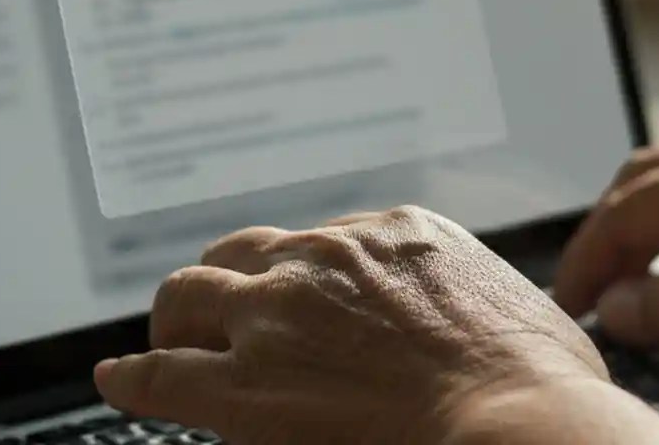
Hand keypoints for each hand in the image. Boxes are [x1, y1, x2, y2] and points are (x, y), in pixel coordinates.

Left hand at [93, 206, 617, 444]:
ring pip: (189, 293)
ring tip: (167, 335)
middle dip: (234, 278)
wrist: (517, 426)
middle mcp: (326, 260)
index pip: (324, 243)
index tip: (306, 301)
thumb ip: (480, 296)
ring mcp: (279, 318)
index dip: (308, 276)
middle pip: (246, 249)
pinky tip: (119, 379)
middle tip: (228, 310)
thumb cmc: (539, 380)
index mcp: (394, 233)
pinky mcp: (246, 390)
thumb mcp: (522, 304)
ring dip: (177, 315)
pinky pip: (161, 374)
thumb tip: (494, 310)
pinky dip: (133, 376)